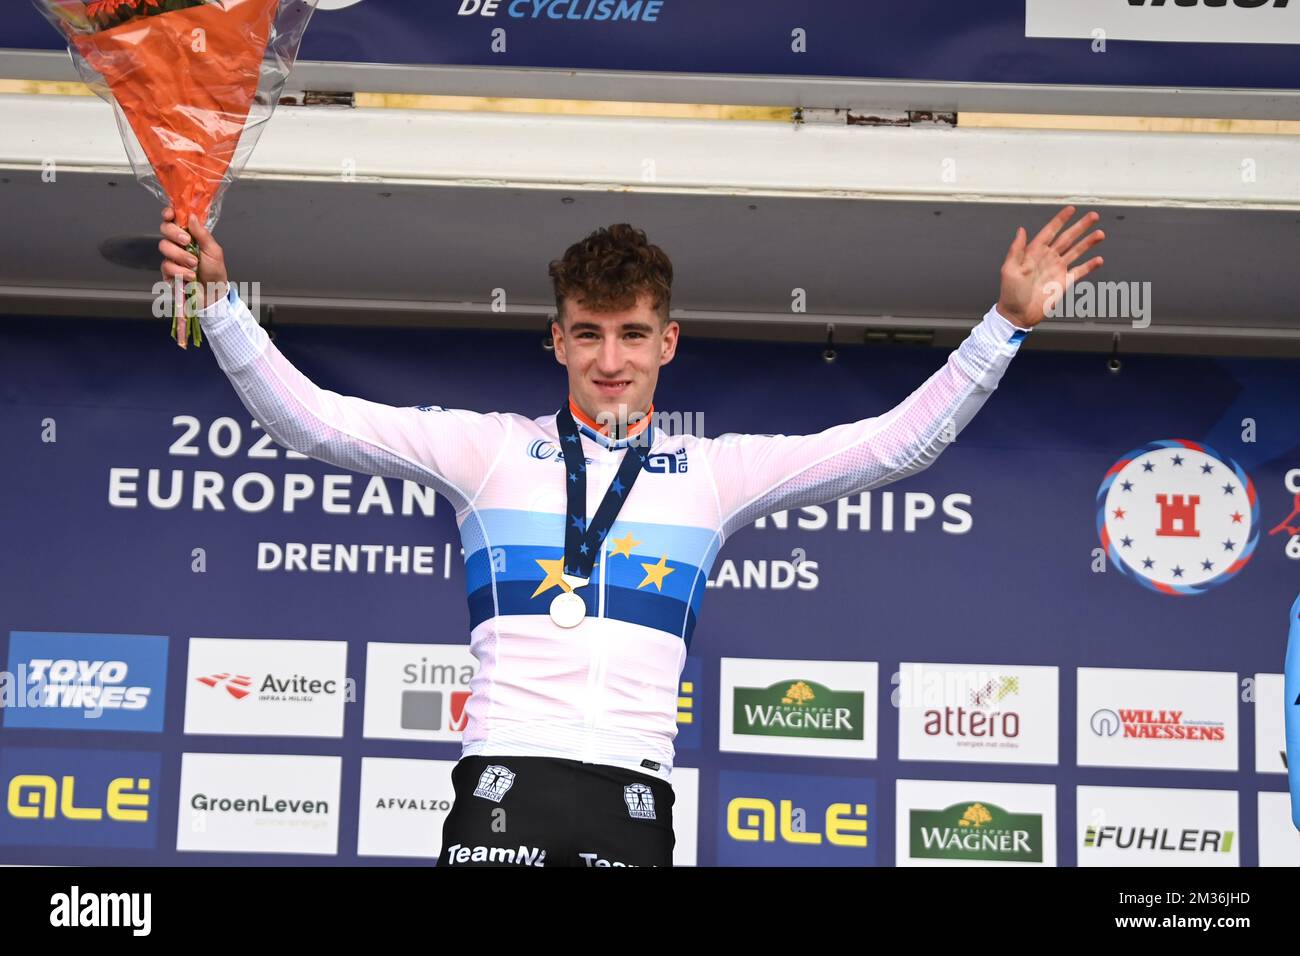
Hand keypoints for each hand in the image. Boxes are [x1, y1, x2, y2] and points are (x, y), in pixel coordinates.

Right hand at [159, 207, 228, 309]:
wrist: (213, 293)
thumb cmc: (215, 272)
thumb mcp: (213, 250)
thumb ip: (202, 234)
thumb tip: (192, 216)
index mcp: (190, 235)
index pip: (174, 219)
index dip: (169, 214)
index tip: (170, 214)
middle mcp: (178, 244)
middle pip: (165, 229)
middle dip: (174, 233)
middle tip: (187, 241)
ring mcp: (171, 257)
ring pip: (164, 247)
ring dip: (181, 256)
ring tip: (194, 264)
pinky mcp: (167, 271)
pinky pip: (166, 266)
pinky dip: (180, 271)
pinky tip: (190, 276)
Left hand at [996, 205, 1104, 329]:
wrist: (1018, 315)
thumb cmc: (1010, 294)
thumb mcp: (1009, 270)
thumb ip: (1016, 250)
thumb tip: (1021, 230)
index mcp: (1034, 253)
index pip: (1049, 232)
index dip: (1060, 220)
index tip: (1071, 209)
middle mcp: (1048, 258)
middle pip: (1067, 238)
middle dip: (1080, 227)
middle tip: (1093, 216)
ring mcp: (1057, 269)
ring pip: (1076, 251)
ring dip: (1088, 243)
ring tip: (1099, 234)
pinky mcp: (1063, 282)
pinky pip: (1079, 271)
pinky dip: (1089, 266)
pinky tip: (1098, 259)